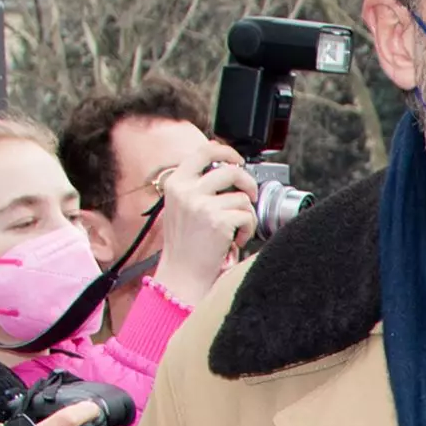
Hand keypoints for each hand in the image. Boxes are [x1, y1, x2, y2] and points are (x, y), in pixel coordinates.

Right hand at [151, 143, 258, 306]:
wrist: (182, 274)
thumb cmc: (185, 244)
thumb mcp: (182, 207)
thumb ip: (196, 186)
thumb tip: (224, 166)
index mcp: (175, 183)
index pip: (203, 151)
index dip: (226, 150)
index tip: (238, 160)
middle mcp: (186, 190)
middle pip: (230, 169)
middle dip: (247, 182)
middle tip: (250, 195)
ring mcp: (201, 204)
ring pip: (242, 197)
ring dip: (246, 215)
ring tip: (235, 229)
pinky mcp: (218, 220)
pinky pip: (247, 216)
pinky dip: (247, 230)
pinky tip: (235, 240)